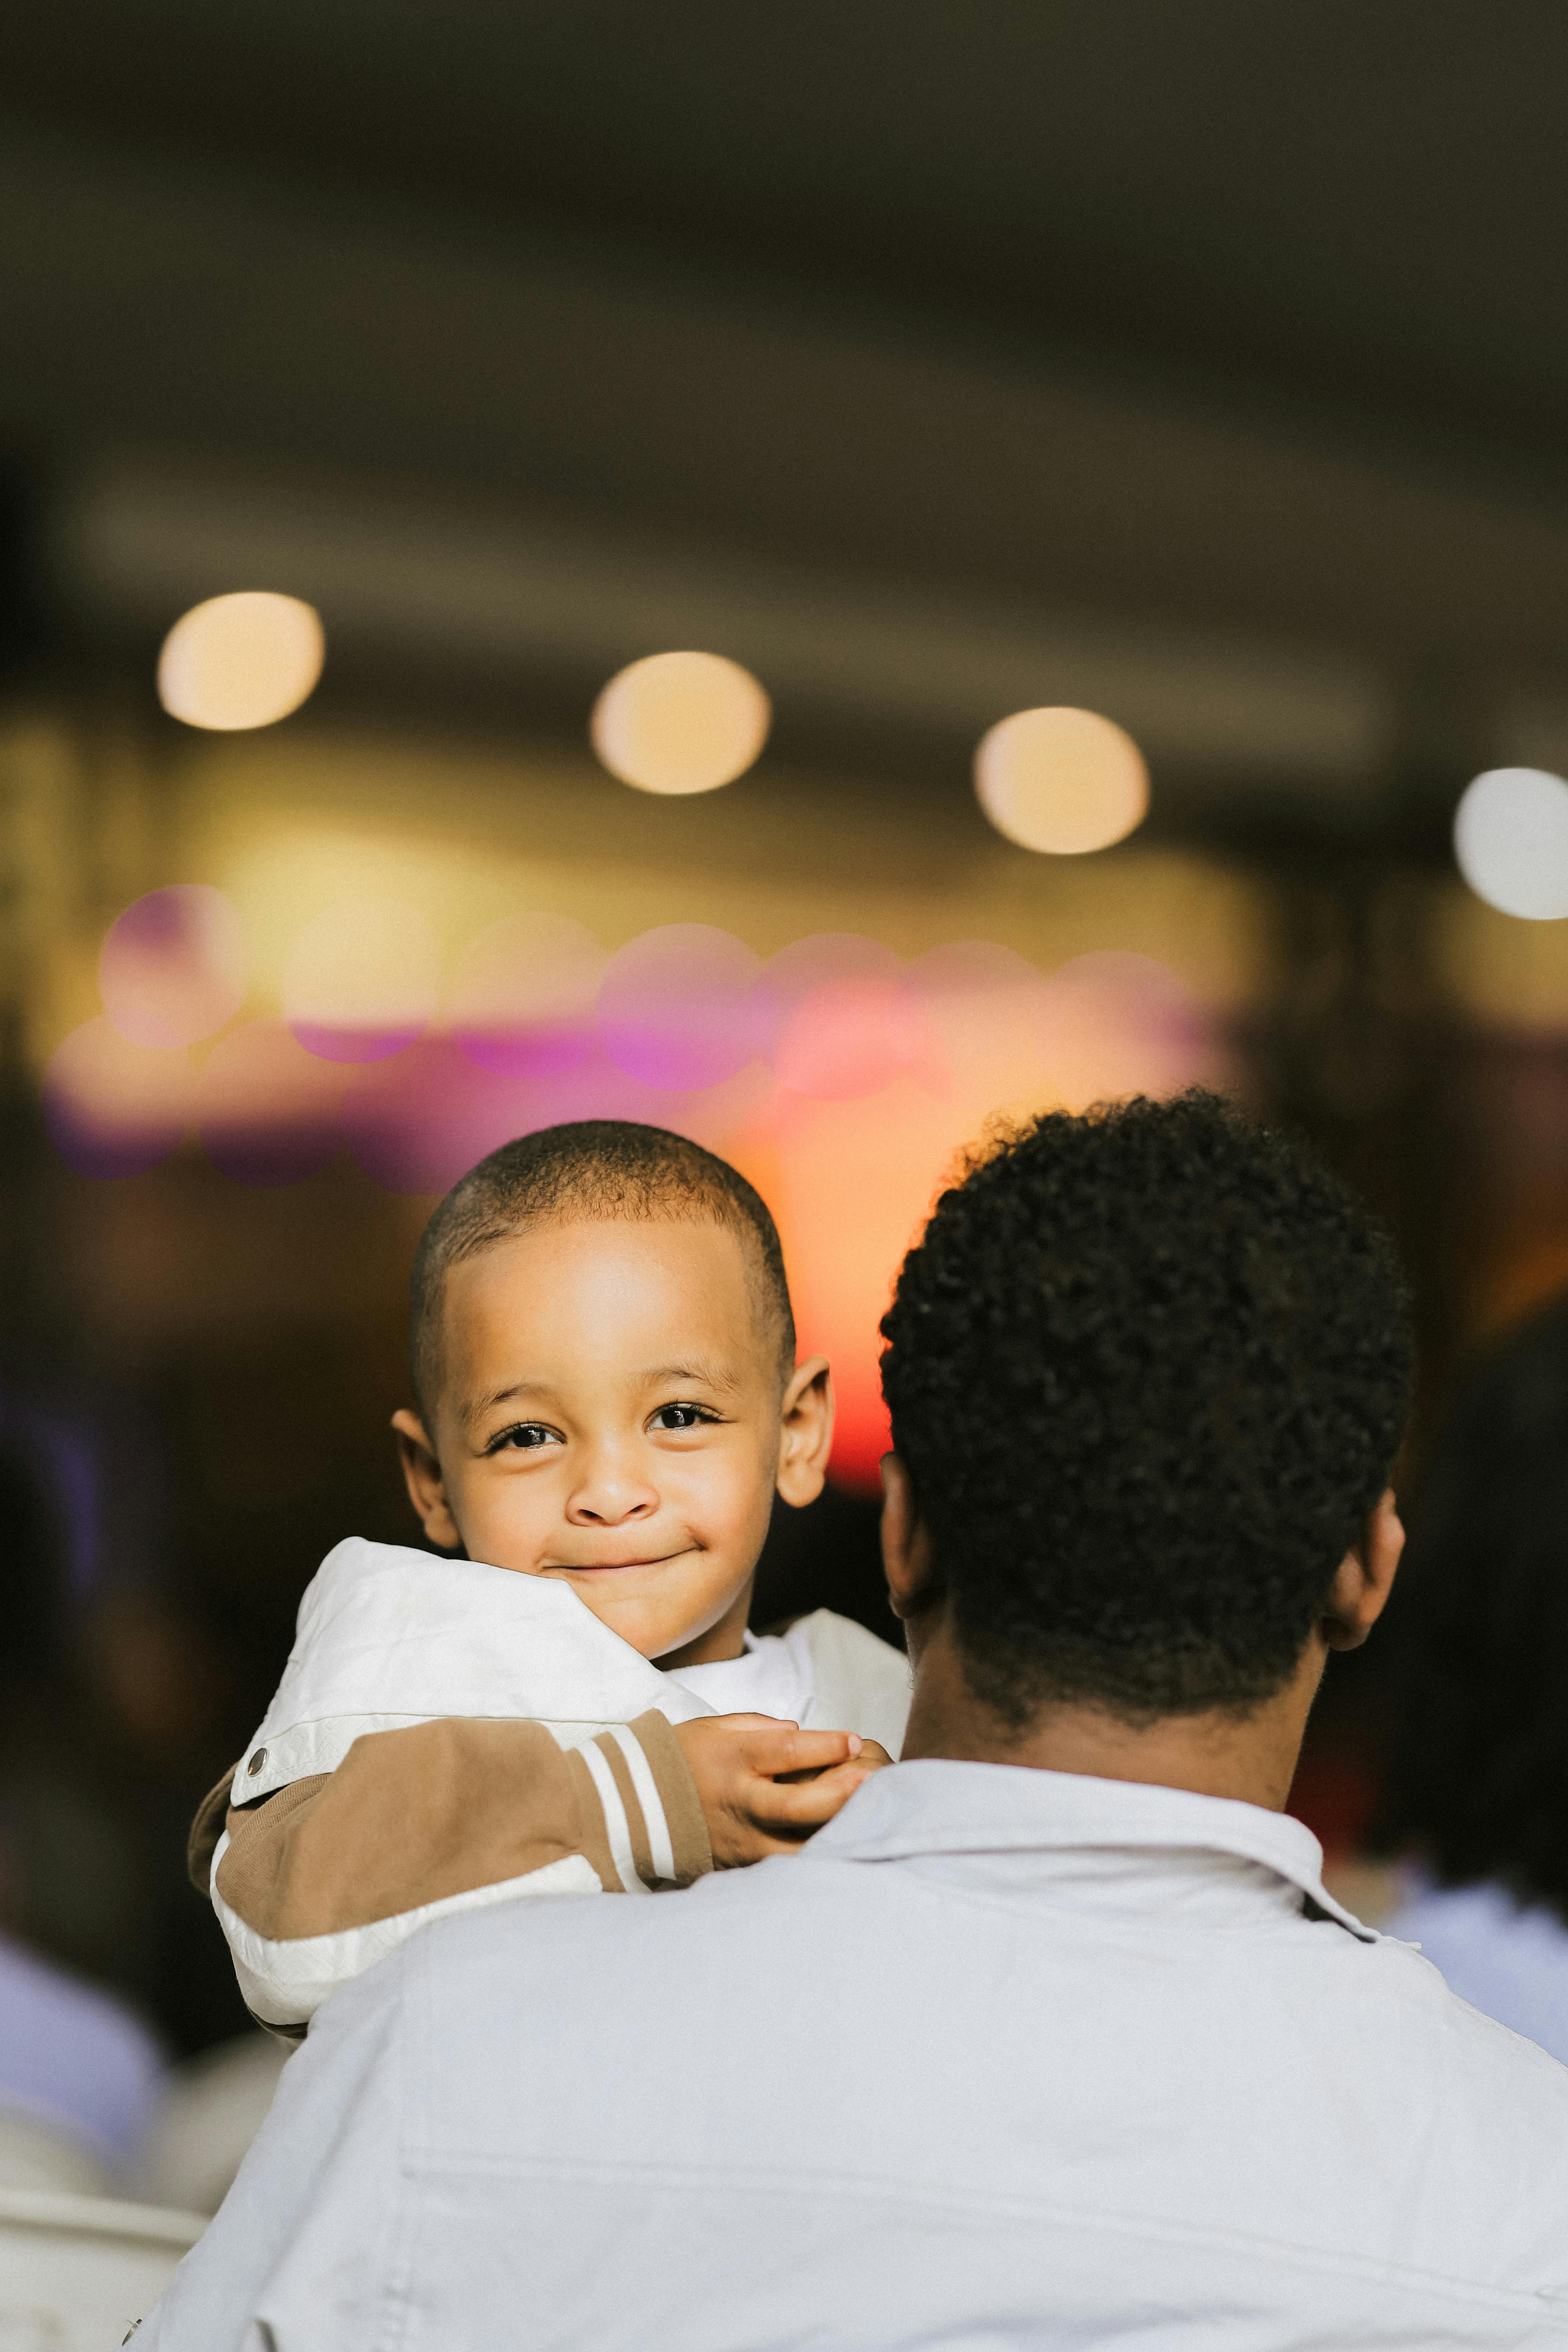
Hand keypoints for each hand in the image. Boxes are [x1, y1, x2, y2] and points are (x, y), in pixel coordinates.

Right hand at [674, 1714, 890, 1867]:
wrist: (628, 1807)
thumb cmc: (679, 1758)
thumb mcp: (713, 1728)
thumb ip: (760, 1727)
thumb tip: (801, 1734)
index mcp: (732, 1760)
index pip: (786, 1752)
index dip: (826, 1745)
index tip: (853, 1740)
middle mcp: (738, 1802)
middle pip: (798, 1806)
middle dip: (842, 1794)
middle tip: (875, 1781)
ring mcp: (739, 1842)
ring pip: (797, 1850)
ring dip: (835, 1836)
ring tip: (869, 1822)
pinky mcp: (737, 1867)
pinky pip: (783, 1869)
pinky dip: (814, 1861)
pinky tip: (840, 1849)